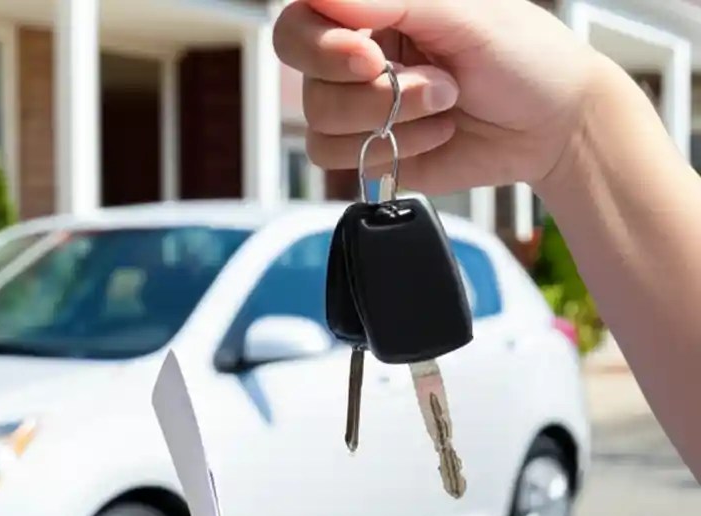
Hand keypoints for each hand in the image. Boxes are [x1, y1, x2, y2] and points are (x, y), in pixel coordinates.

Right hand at [273, 0, 612, 194]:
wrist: (556, 124)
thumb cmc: (524, 55)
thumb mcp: (466, 13)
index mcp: (373, 10)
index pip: (301, 19)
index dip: (319, 43)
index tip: (368, 56)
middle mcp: (356, 55)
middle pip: (303, 76)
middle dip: (362, 90)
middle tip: (424, 85)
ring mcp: (360, 106)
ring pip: (321, 122)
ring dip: (393, 118)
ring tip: (447, 102)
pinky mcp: (369, 150)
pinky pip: (340, 160)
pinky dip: (394, 149)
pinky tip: (436, 132)